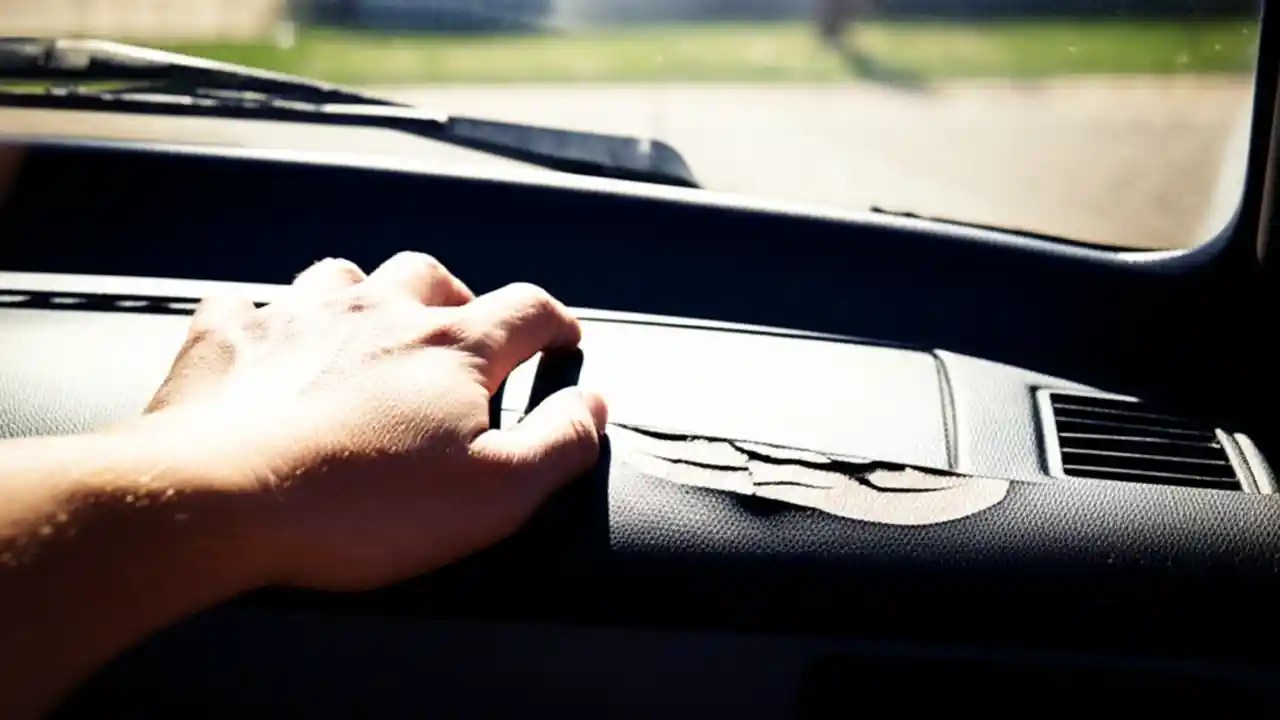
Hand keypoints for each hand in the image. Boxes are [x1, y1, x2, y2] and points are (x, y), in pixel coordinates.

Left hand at [140, 252, 606, 590]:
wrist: (220, 499)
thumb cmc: (362, 504)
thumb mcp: (497, 493)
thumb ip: (561, 442)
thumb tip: (593, 405)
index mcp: (450, 347)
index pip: (528, 309)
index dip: (555, 322)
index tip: (562, 339)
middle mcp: (378, 310)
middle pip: (432, 276)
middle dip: (457, 300)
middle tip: (460, 336)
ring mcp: (299, 314)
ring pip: (343, 276)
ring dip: (364, 298)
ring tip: (367, 336)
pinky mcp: (230, 336)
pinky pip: (249, 306)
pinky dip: (266, 323)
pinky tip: (269, 351)